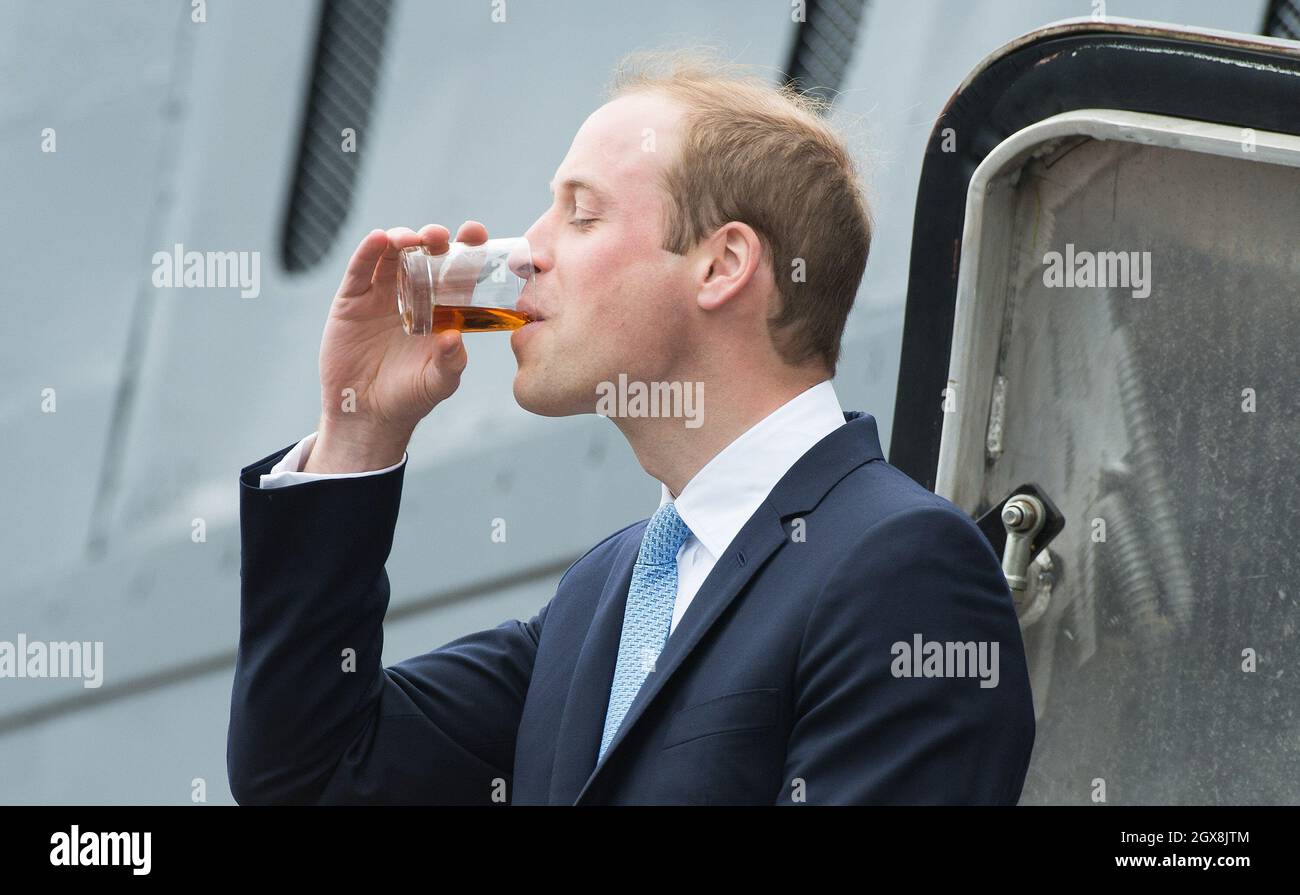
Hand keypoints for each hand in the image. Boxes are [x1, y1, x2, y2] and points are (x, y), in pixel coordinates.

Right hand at [305, 221, 487, 472]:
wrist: (367, 414)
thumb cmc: (410, 398)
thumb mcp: (439, 383)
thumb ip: (451, 362)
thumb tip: (454, 336)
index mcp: (441, 308)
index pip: (457, 270)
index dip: (467, 248)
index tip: (475, 233)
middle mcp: (413, 295)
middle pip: (424, 254)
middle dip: (433, 238)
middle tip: (439, 237)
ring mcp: (381, 295)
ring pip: (392, 255)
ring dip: (401, 238)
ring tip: (409, 239)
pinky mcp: (352, 301)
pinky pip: (360, 270)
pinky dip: (368, 251)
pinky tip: (378, 240)